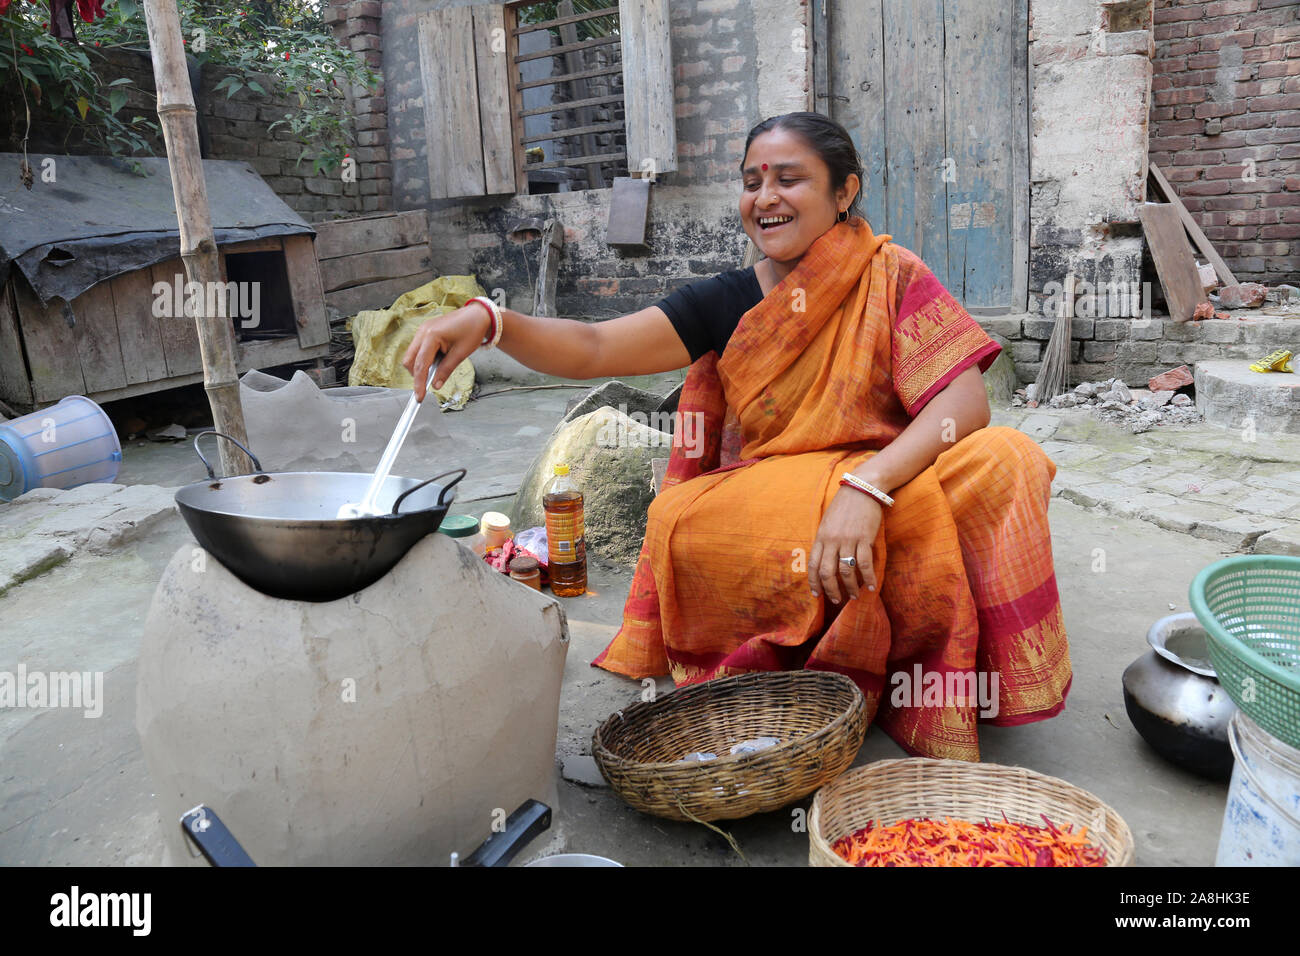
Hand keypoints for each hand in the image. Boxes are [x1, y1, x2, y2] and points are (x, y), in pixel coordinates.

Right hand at [400, 301, 492, 401]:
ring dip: (420, 366)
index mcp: (431, 336)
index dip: (419, 383)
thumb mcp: (460, 354)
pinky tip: (437, 360)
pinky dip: (424, 358)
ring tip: (438, 367)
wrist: (478, 315)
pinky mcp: (425, 331)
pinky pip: (418, 349)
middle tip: (428, 384)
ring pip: (412, 355)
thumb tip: (436, 385)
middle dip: (416, 375)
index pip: (420, 365)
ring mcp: (422, 330)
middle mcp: (423, 331)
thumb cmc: (472, 330)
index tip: (419, 397)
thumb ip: (446, 370)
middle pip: (409, 360)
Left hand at [808, 487, 882, 604]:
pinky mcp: (865, 538)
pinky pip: (865, 564)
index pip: (813, 565)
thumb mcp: (827, 522)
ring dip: (850, 587)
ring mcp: (848, 540)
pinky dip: (868, 578)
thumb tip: (822, 561)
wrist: (862, 489)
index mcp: (821, 537)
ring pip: (846, 571)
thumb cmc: (844, 506)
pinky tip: (871, 587)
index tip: (816, 594)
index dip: (814, 582)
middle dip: (831, 590)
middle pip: (827, 572)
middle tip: (836, 600)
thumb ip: (824, 541)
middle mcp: (832, 540)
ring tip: (855, 596)